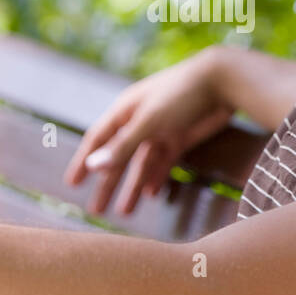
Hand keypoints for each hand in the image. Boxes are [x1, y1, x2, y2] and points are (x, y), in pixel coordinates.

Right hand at [63, 48, 232, 215]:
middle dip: (108, 184)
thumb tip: (92, 166)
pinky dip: (157, 178)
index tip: (72, 184)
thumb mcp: (149, 122)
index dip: (84, 161)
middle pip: (119, 158)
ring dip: (133, 187)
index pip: (98, 140)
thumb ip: (122, 146)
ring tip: (124, 213)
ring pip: (142, 164)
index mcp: (125, 112)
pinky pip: (164, 162)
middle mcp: (140, 122)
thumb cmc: (181, 94)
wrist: (223, 81)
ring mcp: (161, 131)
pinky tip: (151, 194)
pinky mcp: (181, 138)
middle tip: (96, 210)